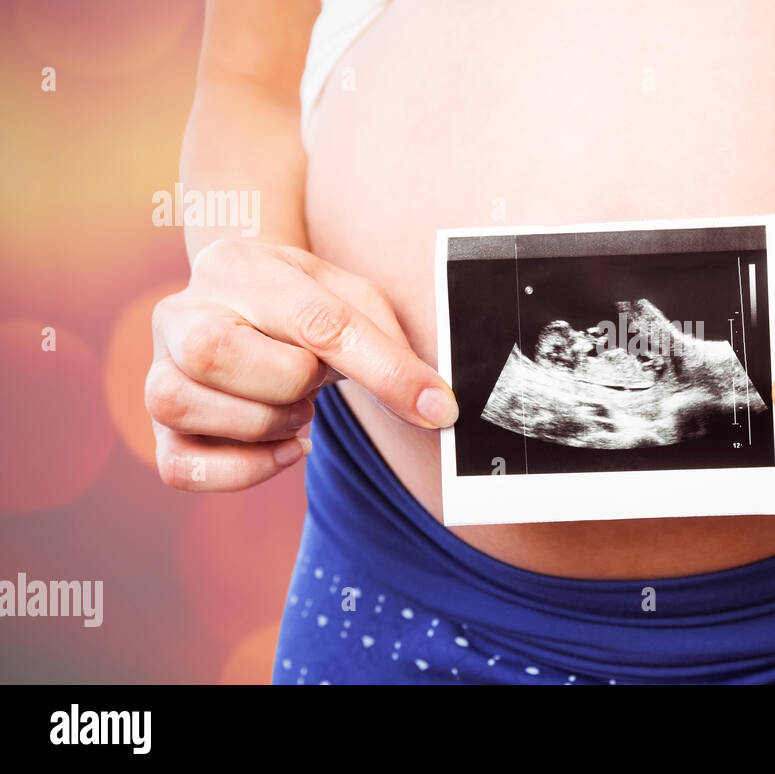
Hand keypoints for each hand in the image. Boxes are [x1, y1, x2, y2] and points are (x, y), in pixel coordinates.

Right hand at [146, 239, 457, 491]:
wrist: (245, 301)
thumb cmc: (307, 301)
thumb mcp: (354, 299)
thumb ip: (391, 346)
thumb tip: (432, 408)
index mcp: (240, 266)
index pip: (315, 320)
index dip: (384, 371)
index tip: (436, 406)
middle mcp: (181, 311)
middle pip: (216, 354)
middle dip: (289, 381)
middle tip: (314, 379)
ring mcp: (157, 369)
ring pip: (184, 404)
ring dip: (264, 422)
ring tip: (296, 406)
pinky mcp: (159, 429)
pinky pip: (180, 466)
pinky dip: (242, 469)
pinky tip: (283, 448)